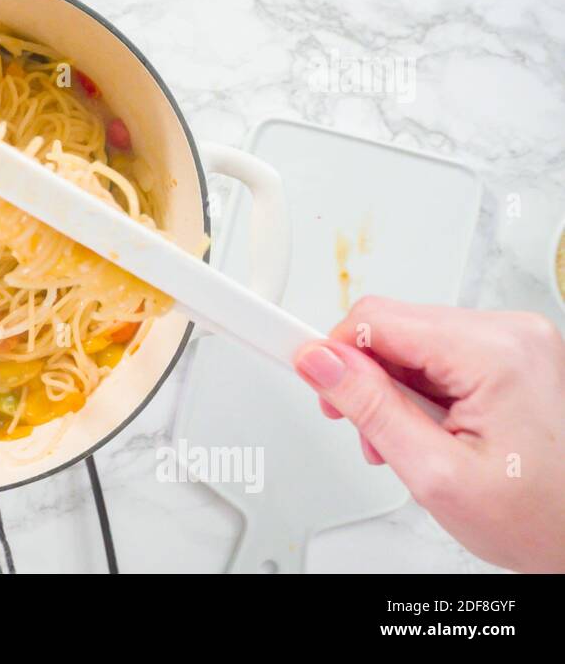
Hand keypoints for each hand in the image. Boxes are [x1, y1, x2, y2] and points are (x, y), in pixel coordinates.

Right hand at [293, 298, 564, 571]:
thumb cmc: (540, 518)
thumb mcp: (436, 473)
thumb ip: (371, 409)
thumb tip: (319, 361)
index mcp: (494, 352)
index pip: (377, 320)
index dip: (331, 352)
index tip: (298, 368)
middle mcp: (510, 333)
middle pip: (393, 327)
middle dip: (365, 379)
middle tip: (366, 432)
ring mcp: (516, 342)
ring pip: (412, 341)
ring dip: (394, 390)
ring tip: (411, 442)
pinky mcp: (514, 354)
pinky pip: (440, 353)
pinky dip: (423, 391)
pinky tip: (434, 429)